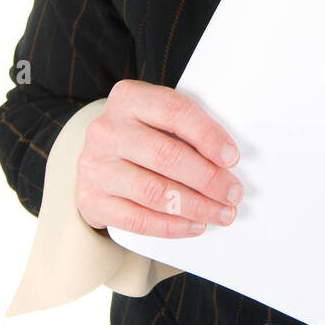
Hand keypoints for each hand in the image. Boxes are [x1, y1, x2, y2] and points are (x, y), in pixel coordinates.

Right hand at [76, 79, 243, 235]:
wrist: (98, 159)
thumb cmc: (140, 135)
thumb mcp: (157, 117)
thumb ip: (186, 128)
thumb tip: (227, 160)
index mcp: (129, 98)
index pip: (175, 112)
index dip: (208, 136)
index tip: (232, 157)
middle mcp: (107, 130)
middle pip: (167, 156)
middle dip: (208, 179)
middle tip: (233, 193)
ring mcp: (96, 166)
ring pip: (154, 191)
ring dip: (196, 207)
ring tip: (221, 213)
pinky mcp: (92, 199)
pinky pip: (138, 219)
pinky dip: (172, 226)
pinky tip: (195, 225)